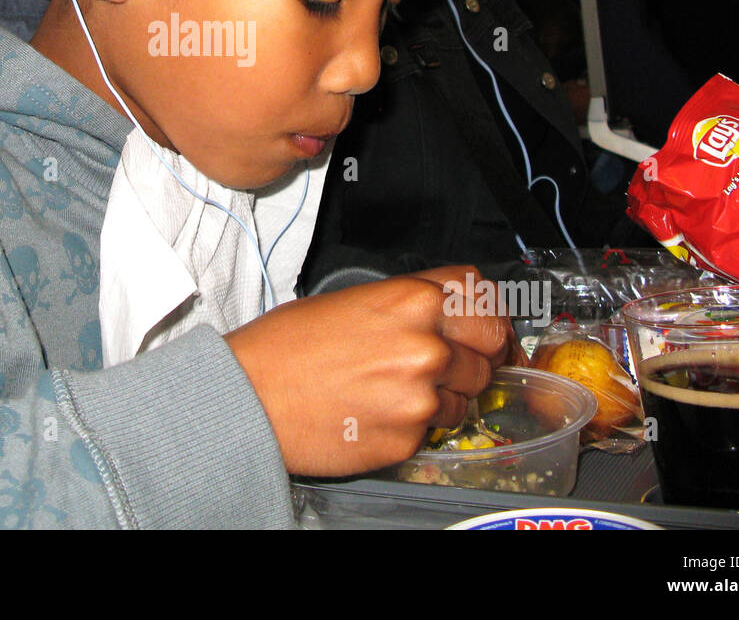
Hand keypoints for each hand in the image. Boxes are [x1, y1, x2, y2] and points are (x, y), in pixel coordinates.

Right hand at [225, 265, 512, 476]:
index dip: (485, 312)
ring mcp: (421, 397)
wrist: (248, 396)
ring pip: (464, 397)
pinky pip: (431, 432)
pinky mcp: (408, 440)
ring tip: (392, 390)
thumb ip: (408, 305)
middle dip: (478, 356)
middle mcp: (426, 346)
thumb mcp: (351, 300)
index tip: (484, 326)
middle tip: (457, 363)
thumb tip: (447, 318)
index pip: (484, 297)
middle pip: (490, 350)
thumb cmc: (286, 346)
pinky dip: (412, 426)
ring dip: (442, 396)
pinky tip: (375, 413)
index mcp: (413, 300)